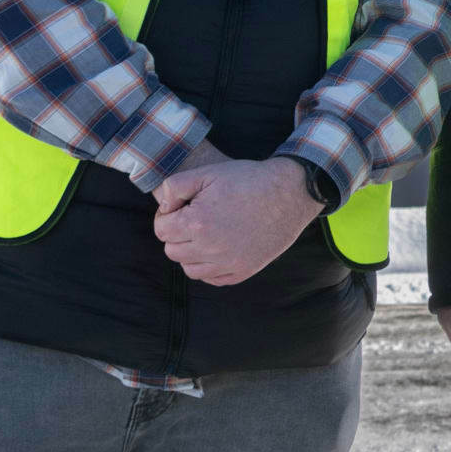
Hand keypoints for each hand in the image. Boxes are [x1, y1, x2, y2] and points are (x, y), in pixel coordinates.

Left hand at [153, 158, 322, 286]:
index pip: (161, 230)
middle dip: (177, 235)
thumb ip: (174, 187)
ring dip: (191, 253)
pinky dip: (210, 267)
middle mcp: (210, 248)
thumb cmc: (248, 180)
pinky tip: (219, 249)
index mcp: (197, 222)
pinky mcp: (244, 270)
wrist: (289, 193)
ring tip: (206, 235)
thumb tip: (164, 207)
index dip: (168, 216)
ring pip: (189, 269)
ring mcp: (228, 263)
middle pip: (172, 251)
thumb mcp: (207, 172)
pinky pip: (213, 279)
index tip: (182, 207)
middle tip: (194, 219)